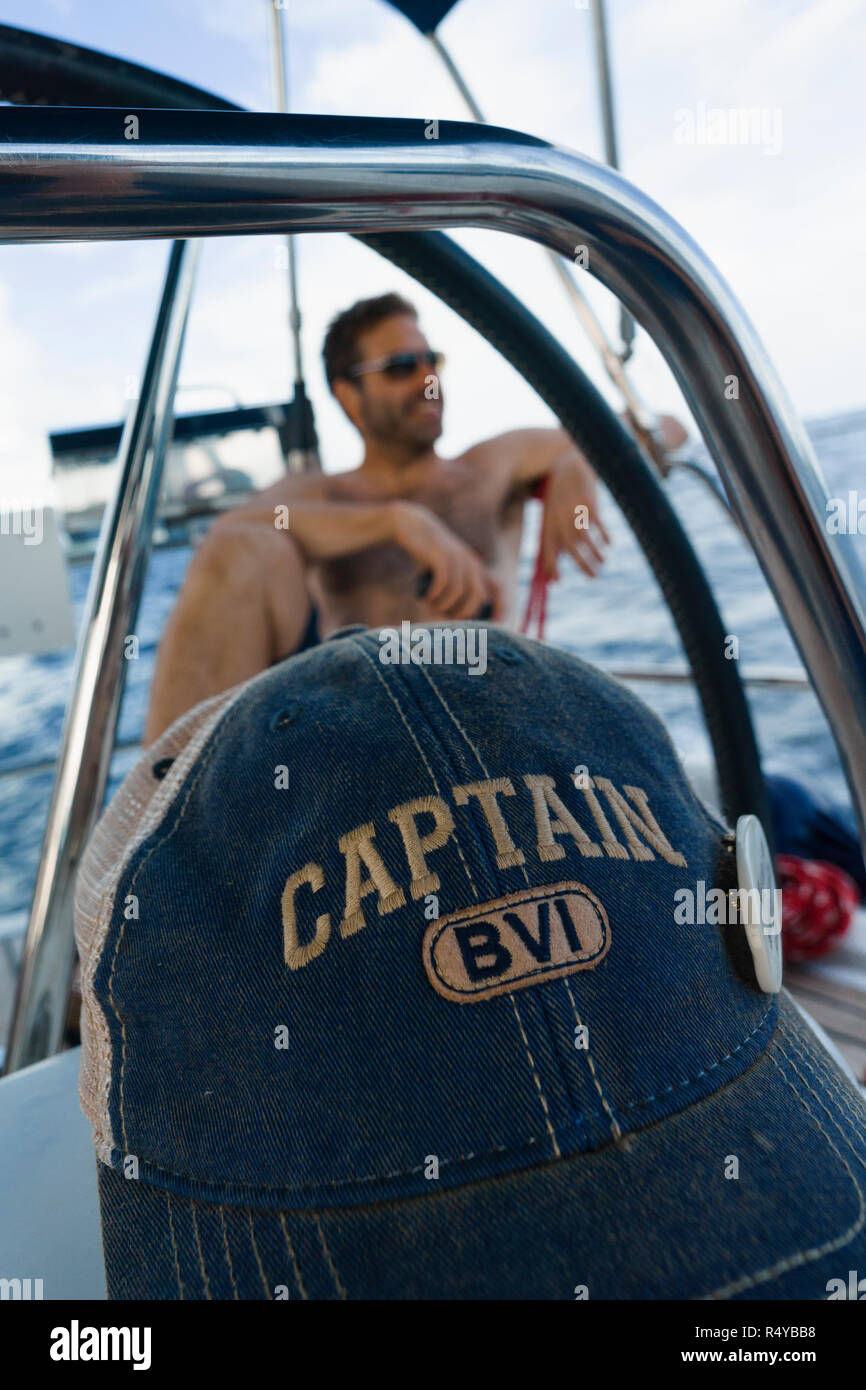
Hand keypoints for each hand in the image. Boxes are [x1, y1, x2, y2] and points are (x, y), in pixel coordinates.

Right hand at [391, 501, 503, 619]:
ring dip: (443, 605)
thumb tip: (453, 620)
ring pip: (458, 592)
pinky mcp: (440, 554)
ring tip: (430, 604)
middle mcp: (471, 562)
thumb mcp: (446, 570)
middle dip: (462, 614)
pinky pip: (444, 582)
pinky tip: (426, 596)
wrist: (413, 526)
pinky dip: (435, 594)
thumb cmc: (428, 555)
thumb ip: (452, 590)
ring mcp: (456, 557)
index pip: (497, 591)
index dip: (499, 609)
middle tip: (445, 619)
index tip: (493, 627)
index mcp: (476, 567)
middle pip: (477, 597)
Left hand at [539, 452, 609, 580]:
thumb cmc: (560, 496)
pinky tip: (610, 545)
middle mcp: (559, 519)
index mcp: (548, 523)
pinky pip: (597, 525)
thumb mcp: (552, 515)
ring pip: (585, 538)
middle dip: (582, 565)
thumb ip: (554, 538)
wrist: (570, 464)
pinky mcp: (589, 502)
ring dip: (595, 553)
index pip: (547, 550)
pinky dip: (604, 537)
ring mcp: (574, 510)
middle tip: (594, 578)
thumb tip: (553, 563)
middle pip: (569, 548)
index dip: (551, 567)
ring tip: (603, 563)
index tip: (558, 582)